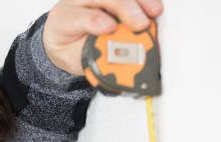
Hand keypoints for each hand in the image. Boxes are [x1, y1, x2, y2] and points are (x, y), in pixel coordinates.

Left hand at [43, 0, 163, 75]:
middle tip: (140, 23)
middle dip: (124, 8)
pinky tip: (156, 6)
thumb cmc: (72, 47)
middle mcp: (80, 0)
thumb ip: (90, 55)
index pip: (77, 17)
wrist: (67, 38)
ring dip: (140, 0)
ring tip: (155, 12)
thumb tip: (114, 57)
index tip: (110, 28)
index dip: (95, 21)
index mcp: (64, 18)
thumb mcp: (75, 58)